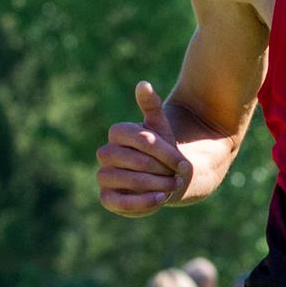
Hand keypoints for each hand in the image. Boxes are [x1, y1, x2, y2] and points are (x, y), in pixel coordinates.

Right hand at [97, 81, 193, 215]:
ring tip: (173, 185)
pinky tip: (161, 199)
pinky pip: (119, 202)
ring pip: (128, 180)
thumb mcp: (160, 127)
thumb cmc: (162, 150)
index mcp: (117, 133)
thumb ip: (151, 106)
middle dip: (161, 168)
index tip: (181, 160)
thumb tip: (143, 84)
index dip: (164, 151)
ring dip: (155, 184)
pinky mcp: (107, 198)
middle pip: (135, 160)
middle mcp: (105, 154)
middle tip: (178, 174)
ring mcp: (104, 176)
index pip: (141, 140)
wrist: (163, 176)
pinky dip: (142, 202)